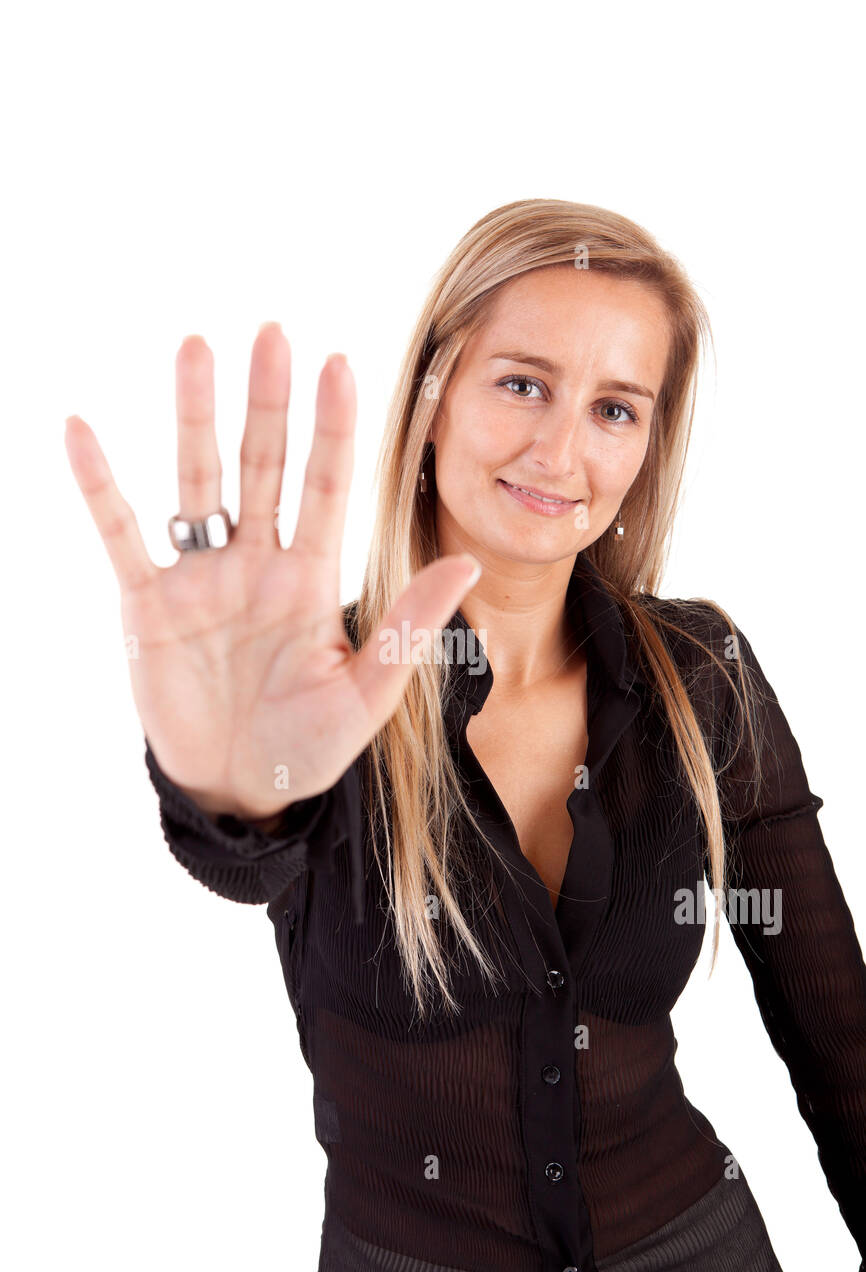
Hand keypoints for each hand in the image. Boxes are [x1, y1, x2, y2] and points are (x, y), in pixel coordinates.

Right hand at [65, 325, 480, 819]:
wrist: (242, 792)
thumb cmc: (310, 746)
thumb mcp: (367, 693)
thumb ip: (408, 627)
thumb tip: (466, 562)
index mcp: (313, 579)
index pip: (327, 487)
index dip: (332, 428)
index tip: (338, 365)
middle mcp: (257, 564)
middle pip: (263, 466)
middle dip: (268, 402)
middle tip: (271, 333)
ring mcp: (201, 579)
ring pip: (197, 481)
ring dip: (195, 418)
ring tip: (194, 348)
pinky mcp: (149, 605)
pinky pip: (121, 534)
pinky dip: (100, 485)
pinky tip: (81, 431)